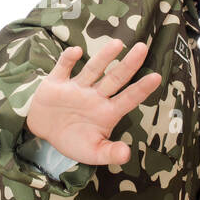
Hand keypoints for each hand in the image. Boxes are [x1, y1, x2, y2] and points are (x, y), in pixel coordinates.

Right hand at [26, 38, 162, 165]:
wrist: (42, 130)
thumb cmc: (72, 140)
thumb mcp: (91, 152)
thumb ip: (109, 153)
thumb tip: (127, 155)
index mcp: (107, 112)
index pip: (128, 99)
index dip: (142, 89)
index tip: (157, 77)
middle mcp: (95, 96)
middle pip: (115, 78)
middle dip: (128, 65)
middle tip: (143, 48)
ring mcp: (77, 87)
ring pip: (93, 69)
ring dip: (104, 57)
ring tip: (117, 44)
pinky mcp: (57, 82)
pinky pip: (64, 67)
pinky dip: (68, 59)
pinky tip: (76, 52)